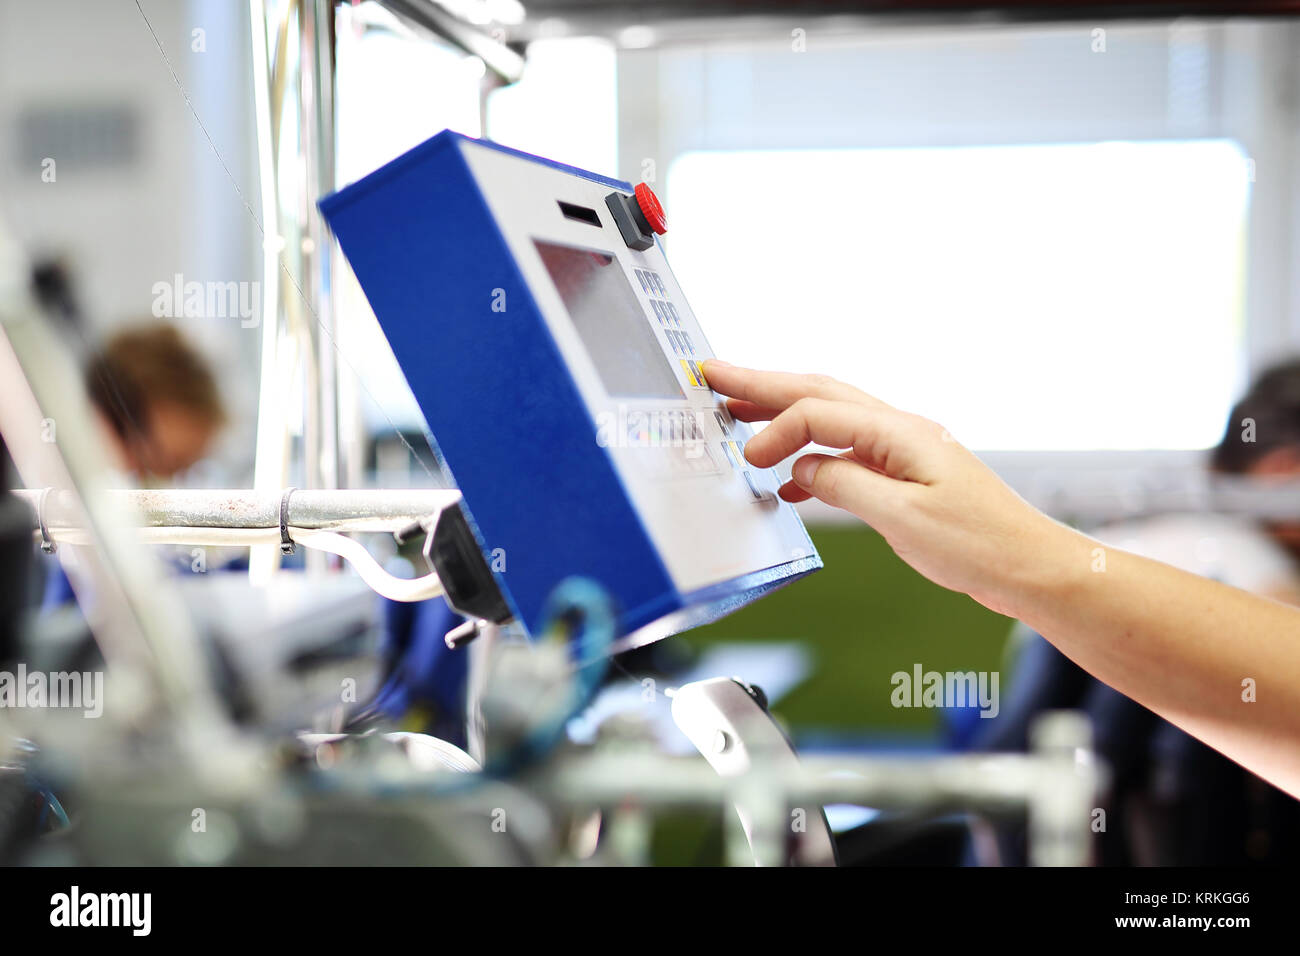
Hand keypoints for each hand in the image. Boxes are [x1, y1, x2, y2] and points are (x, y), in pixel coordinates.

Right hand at [702, 360, 1073, 616]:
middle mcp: (900, 431)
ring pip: (830, 418)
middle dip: (763, 384)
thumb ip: (847, 487)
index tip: (748, 458)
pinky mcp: (904, 475)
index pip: (819, 414)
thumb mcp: (903, 518)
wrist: (1028, 566)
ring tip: (737, 412)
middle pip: (819, 394)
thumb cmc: (980, 545)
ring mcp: (902, 450)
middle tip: (713, 374)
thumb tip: (805, 469)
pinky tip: (789, 479)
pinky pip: (845, 453)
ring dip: (782, 413)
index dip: (776, 430)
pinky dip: (809, 457)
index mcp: (900, 434)